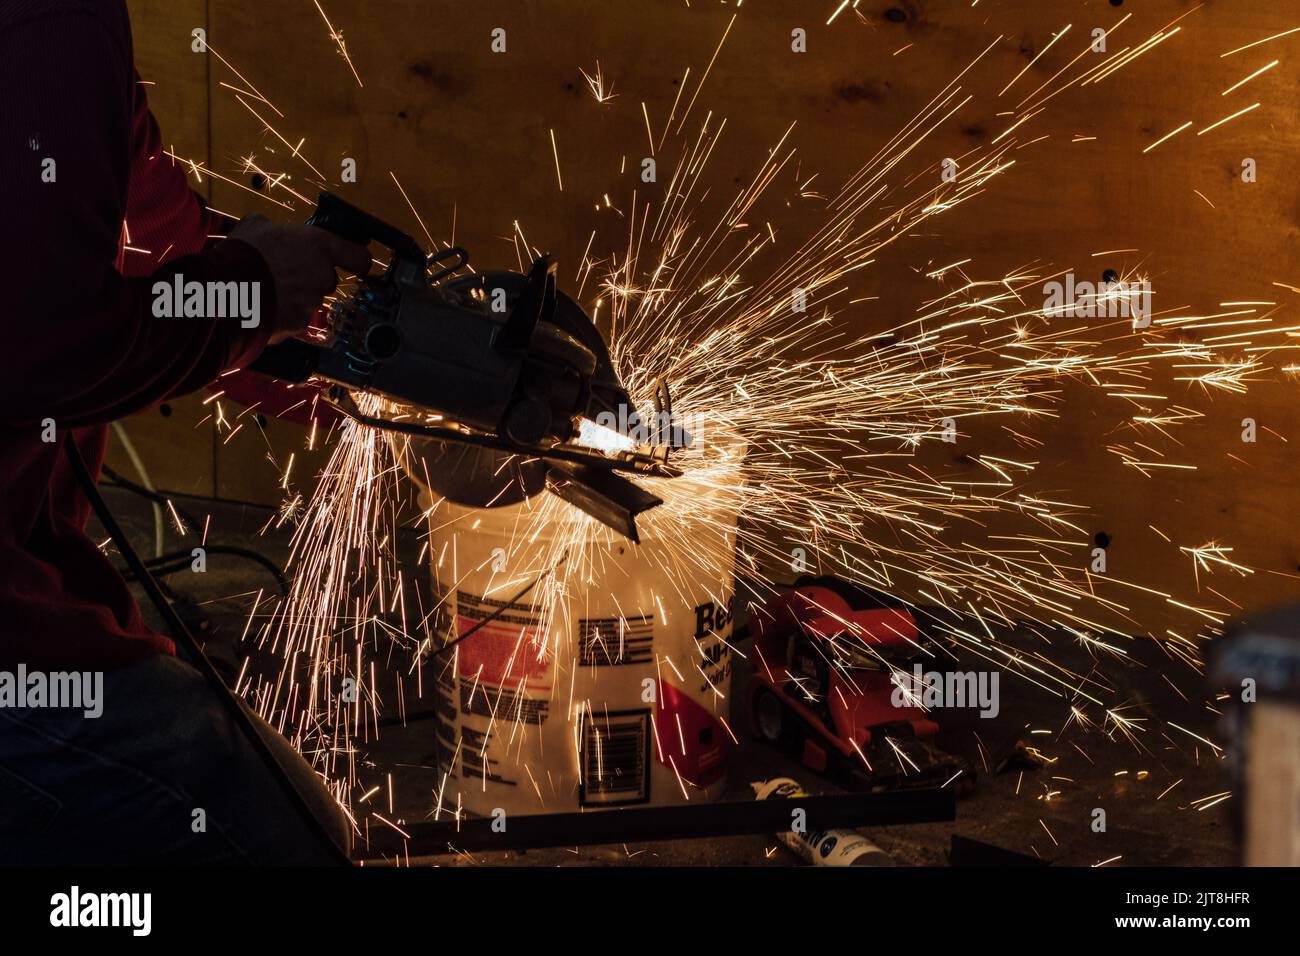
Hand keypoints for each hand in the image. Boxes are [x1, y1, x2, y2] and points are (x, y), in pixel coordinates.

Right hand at [227, 214, 371, 341]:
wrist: (225, 289)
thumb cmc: (242, 252)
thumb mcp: (257, 224)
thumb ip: (277, 229)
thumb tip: (272, 232)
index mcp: (319, 245)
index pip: (359, 256)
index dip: (356, 259)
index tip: (353, 261)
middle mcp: (323, 275)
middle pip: (328, 279)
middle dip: (310, 277)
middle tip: (283, 272)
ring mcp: (312, 302)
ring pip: (309, 300)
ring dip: (293, 296)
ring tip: (266, 289)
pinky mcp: (299, 324)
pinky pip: (294, 318)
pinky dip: (281, 314)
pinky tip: (262, 306)